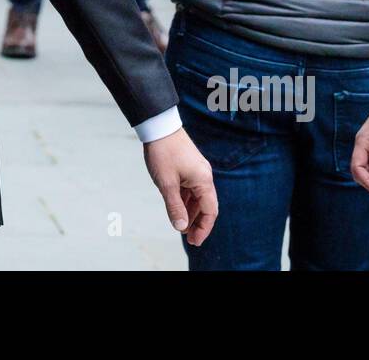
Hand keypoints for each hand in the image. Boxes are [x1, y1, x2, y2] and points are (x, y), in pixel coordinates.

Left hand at [144, 127, 217, 244]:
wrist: (159, 126)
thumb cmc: (163, 152)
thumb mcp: (166, 184)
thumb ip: (175, 206)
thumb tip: (181, 227)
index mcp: (203, 181)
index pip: (210, 211)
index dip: (203, 228)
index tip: (194, 241)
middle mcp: (204, 176)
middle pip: (206, 206)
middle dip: (198, 223)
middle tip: (189, 238)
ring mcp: (197, 171)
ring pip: (198, 198)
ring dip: (191, 212)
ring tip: (182, 226)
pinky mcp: (190, 167)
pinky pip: (192, 189)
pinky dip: (186, 200)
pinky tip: (178, 208)